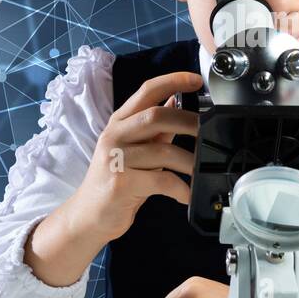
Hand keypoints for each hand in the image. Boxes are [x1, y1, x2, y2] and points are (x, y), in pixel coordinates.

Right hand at [72, 71, 202, 242]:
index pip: (146, 91)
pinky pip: (160, 180)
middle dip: (189, 122)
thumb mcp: (135, 150)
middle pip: (156, 116)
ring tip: (203, 171)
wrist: (88, 216)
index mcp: (120, 123)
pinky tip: (188, 195)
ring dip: (190, 162)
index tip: (196, 80)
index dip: (173, 81)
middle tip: (210, 134)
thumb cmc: (116, 182)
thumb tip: (176, 102)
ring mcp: (115, 159)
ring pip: (162, 151)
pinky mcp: (120, 183)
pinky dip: (181, 188)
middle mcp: (115, 136)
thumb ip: (155, 129)